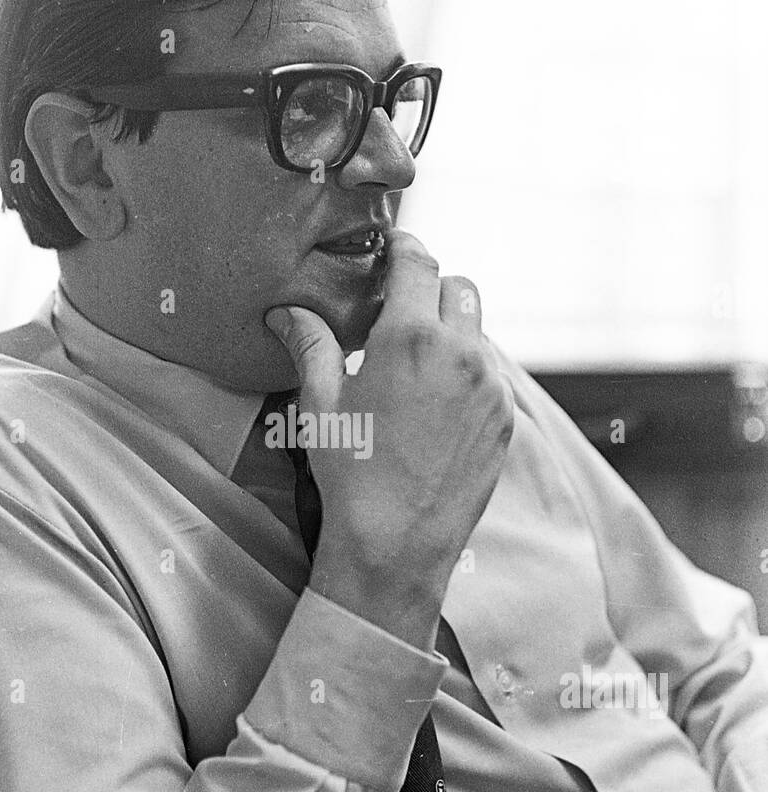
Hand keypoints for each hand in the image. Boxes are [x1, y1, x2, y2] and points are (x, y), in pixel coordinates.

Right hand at [265, 229, 513, 648]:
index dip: (405, 246)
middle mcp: (461, 354)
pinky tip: (436, 403)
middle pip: (459, 288)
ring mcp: (490, 388)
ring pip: (480, 332)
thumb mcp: (320, 405)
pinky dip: (468, 373)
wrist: (396, 546)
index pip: (419, 262)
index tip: (393, 247)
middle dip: (432, 290)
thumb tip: (286, 313)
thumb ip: (310, 346)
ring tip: (417, 364)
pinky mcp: (505, 421)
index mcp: (410, 338)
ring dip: (453, 332)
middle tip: (401, 311)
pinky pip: (492, 376)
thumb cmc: (351, 475)